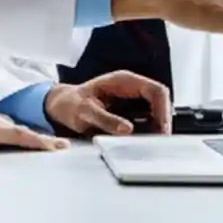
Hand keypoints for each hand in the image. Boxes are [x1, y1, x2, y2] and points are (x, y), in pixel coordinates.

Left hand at [44, 71, 171, 136]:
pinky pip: (147, 116)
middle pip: (159, 99)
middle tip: (160, 140)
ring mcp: (131, 96)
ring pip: (155, 108)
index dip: (163, 110)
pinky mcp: (129, 108)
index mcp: (123, 81)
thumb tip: (127, 129)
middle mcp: (130, 86)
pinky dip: (149, 128)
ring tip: (153, 142)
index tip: (162, 130)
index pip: (155, 90)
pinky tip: (144, 140)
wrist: (59, 105)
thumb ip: (106, 120)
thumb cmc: (70, 104)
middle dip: (163, 119)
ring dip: (158, 124)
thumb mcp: (84, 113)